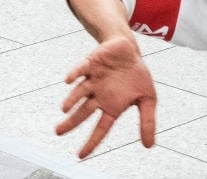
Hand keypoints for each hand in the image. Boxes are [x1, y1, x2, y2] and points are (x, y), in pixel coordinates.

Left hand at [56, 37, 157, 158]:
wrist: (130, 50)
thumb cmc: (137, 76)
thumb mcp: (148, 99)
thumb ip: (147, 121)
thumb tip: (149, 146)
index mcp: (112, 106)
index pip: (100, 128)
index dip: (91, 142)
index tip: (80, 155)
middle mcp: (99, 96)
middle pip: (83, 112)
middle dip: (70, 122)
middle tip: (58, 132)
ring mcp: (93, 80)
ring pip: (79, 92)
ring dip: (72, 100)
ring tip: (65, 108)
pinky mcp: (91, 64)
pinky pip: (80, 70)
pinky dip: (74, 75)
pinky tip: (68, 81)